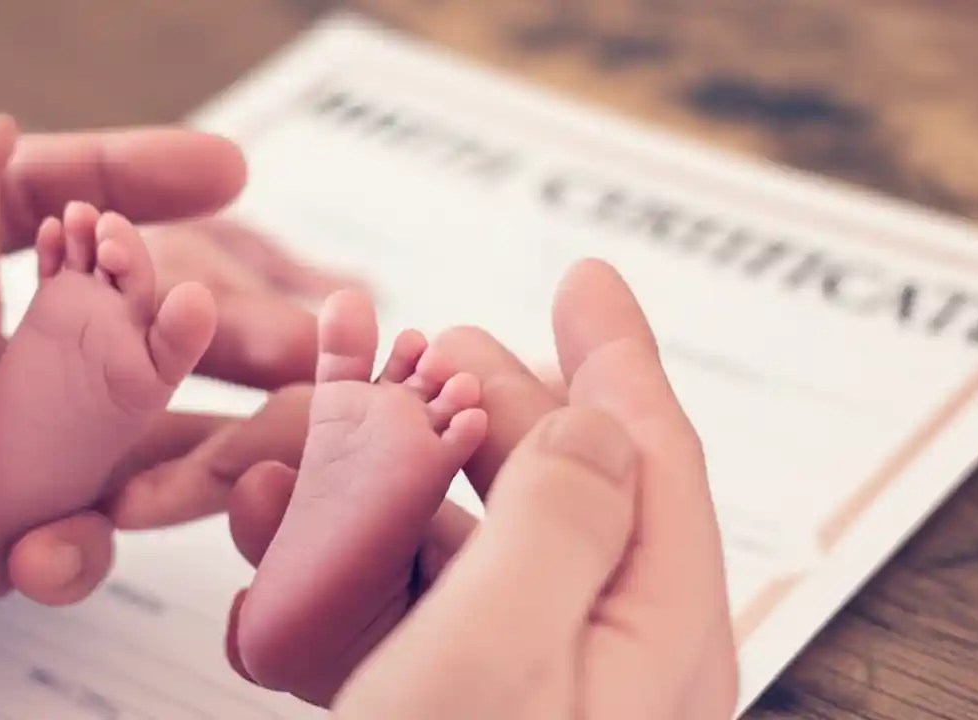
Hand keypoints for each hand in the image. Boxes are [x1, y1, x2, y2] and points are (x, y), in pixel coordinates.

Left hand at [0, 105, 273, 669]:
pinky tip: (66, 542)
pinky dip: (77, 542)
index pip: (45, 200)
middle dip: (210, 326)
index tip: (223, 171)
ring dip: (181, 446)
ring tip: (251, 451)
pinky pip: (44, 530)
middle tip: (291, 336)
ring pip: (101, 436)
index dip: (139, 179)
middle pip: (108, 320)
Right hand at [333, 261, 737, 718]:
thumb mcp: (499, 652)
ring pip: (490, 542)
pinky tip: (324, 526)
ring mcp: (541, 687)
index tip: (585, 279)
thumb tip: (590, 426)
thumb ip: (557, 524)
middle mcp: (612, 654)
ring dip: (425, 473)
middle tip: (445, 345)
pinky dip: (379, 552)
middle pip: (569, 487)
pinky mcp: (473, 710)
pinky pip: (432, 606)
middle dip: (502, 402)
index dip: (616, 354)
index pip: (654, 457)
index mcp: (653, 632)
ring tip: (367, 423)